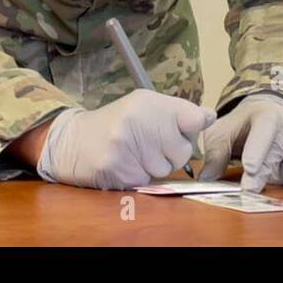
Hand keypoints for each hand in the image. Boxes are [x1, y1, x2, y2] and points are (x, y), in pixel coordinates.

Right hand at [35, 89, 215, 189]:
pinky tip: (123, 165)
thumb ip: (178, 113)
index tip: (181, 132)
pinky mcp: (115, 166)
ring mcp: (126, 143)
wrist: (72, 140)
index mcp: (150, 102)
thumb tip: (210, 116)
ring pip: (164, 169)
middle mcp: (139, 119)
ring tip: (134, 154)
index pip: (193, 119)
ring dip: (152, 168)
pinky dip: (137, 177)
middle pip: (183, 152)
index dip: (191, 131)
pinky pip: (144, 181)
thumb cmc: (115, 124)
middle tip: (148, 146)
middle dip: (170, 155)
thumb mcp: (145, 108)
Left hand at [198, 92, 282, 192]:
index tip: (249, 168)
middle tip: (250, 189)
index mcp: (267, 115)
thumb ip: (215, 154)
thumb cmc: (246, 126)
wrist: (277, 113)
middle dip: (266, 171)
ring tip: (275, 176)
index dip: (258, 149)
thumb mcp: (225, 132)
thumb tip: (206, 179)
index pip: (265, 129)